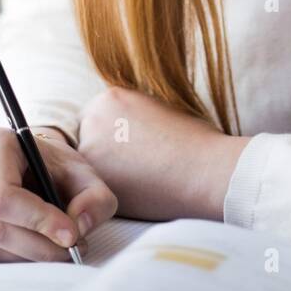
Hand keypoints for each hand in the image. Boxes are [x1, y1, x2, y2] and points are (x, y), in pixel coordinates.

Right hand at [0, 126, 118, 262]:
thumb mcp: (83, 172)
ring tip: (58, 249)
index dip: (38, 222)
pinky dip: (12, 258)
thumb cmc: (53, 165)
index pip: (2, 196)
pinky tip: (35, 247)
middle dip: (38, 246)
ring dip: (27, 257)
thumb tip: (78, 227)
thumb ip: (94, 197)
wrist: (29, 162)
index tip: (71, 236)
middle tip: (71, 250)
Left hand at [77, 87, 251, 221]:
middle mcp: (93, 119)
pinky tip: (139, 192)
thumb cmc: (194, 141)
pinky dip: (111, 192)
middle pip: (85, 140)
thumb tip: (122, 129)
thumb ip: (131, 115)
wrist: (205, 169)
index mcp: (109, 97)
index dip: (110, 137)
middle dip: (103, 154)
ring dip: (106, 174)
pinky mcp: (95, 181)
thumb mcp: (159, 109)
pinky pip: (96, 189)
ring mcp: (90, 150)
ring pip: (88, 167)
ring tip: (138, 181)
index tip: (126, 150)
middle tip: (131, 168)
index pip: (94, 118)